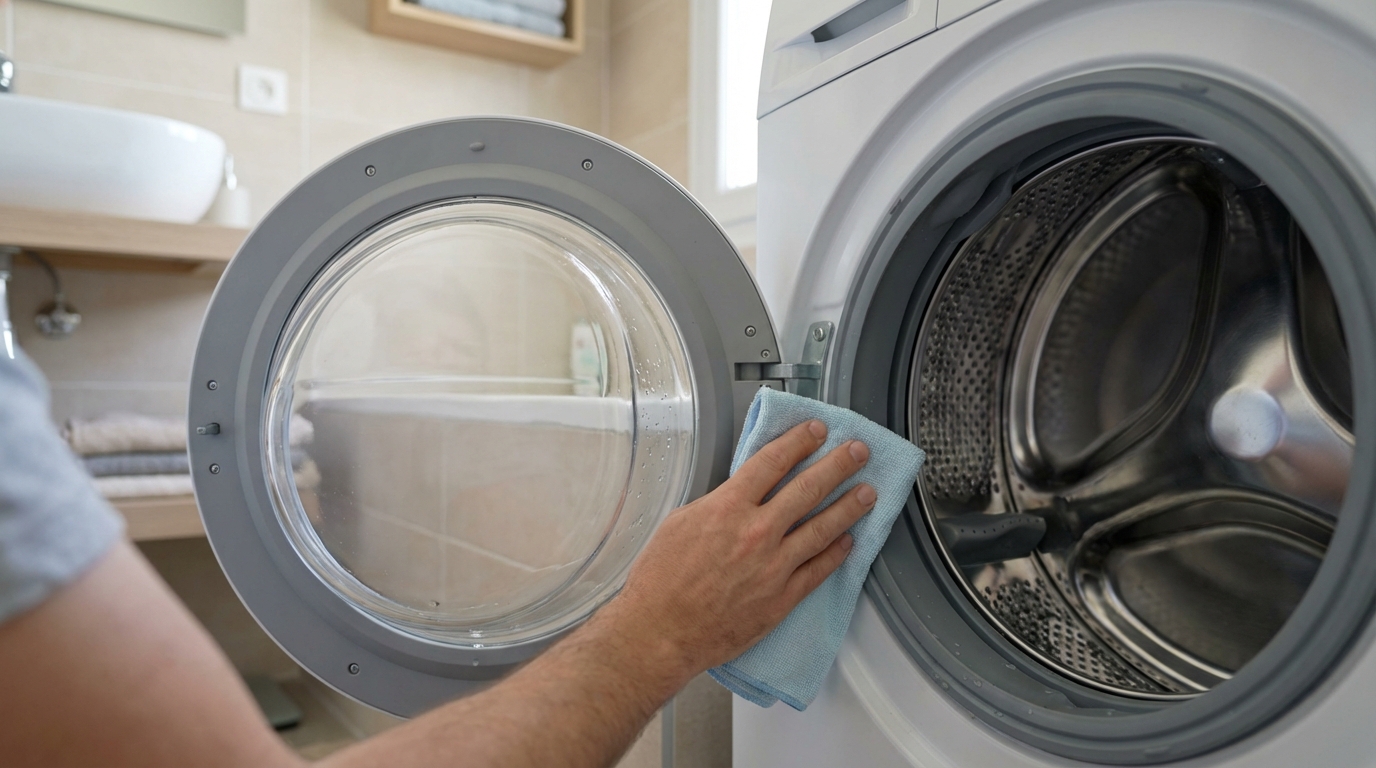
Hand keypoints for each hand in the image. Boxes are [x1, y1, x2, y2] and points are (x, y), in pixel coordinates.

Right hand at [604, 420, 874, 683]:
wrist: (660, 632)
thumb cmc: (660, 580)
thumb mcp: (680, 523)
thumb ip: (717, 505)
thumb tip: (741, 496)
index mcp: (728, 507)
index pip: (772, 462)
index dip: (798, 442)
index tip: (816, 430)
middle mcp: (757, 532)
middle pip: (808, 489)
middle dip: (837, 465)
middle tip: (858, 451)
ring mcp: (774, 566)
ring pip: (822, 528)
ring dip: (849, 506)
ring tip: (869, 492)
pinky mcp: (782, 598)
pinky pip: (819, 570)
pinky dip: (837, 553)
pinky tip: (849, 541)